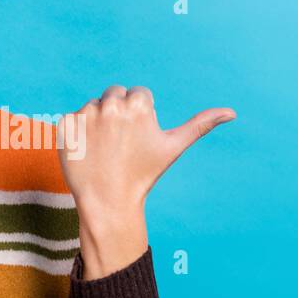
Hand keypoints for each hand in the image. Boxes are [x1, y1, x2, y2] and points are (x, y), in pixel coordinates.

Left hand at [57, 85, 234, 277]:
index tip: (137, 140)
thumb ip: (201, 124)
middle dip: (118, 115)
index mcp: (139, 104)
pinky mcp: (65, 126)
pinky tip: (87, 153)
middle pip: (115, 95)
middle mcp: (111, 104)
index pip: (138, 95)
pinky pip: (72, 120)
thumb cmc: (143, 174)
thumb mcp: (173, 147)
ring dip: (97, 123)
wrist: (108, 202)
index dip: (140, 118)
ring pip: (94, 107)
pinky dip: (77, 134)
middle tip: (120, 146)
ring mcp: (85, 115)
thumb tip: (233, 112)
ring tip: (104, 150)